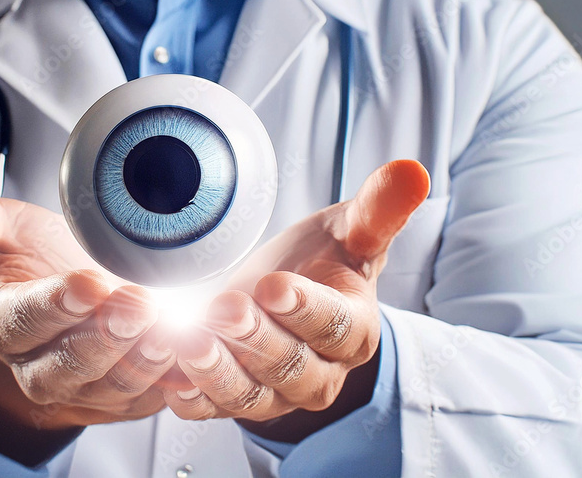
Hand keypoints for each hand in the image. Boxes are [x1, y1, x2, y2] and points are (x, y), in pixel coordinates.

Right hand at [0, 177, 174, 463]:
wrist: (60, 313)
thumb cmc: (32, 265)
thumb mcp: (1, 233)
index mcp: (6, 324)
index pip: (24, 321)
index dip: (56, 304)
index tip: (88, 281)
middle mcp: (40, 366)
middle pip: (70, 362)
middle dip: (106, 334)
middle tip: (139, 303)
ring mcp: (86, 389)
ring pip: (113, 384)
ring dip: (143, 359)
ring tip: (171, 327)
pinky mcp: (125, 400)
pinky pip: (152, 396)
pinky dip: (175, 376)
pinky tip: (196, 351)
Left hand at [161, 160, 429, 437]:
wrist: (279, 299)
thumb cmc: (318, 264)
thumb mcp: (347, 232)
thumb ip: (376, 209)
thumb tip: (411, 171)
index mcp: (353, 330)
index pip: (334, 325)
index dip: (303, 308)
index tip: (273, 285)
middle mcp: (319, 372)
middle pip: (289, 364)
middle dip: (255, 337)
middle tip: (224, 308)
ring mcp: (276, 395)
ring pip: (250, 394)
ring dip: (218, 372)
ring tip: (189, 343)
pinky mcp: (235, 405)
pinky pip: (213, 410)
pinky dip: (191, 397)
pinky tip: (170, 379)